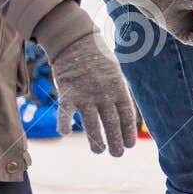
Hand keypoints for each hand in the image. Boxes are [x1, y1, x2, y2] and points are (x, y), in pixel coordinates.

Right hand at [47, 31, 137, 156]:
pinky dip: (63, 123)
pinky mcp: (67, 93)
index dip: (129, 134)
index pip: (127, 117)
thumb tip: (125, 116)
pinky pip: (64, 113)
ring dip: (96, 142)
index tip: (130, 145)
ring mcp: (85, 95)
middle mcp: (103, 94)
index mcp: (118, 89)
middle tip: (117, 154)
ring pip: (92, 126)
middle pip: (112, 125)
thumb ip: (118, 93)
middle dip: (116, 143)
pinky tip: (65, 132)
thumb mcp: (115, 73)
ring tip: (99, 151)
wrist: (75, 39)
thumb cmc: (97, 59)